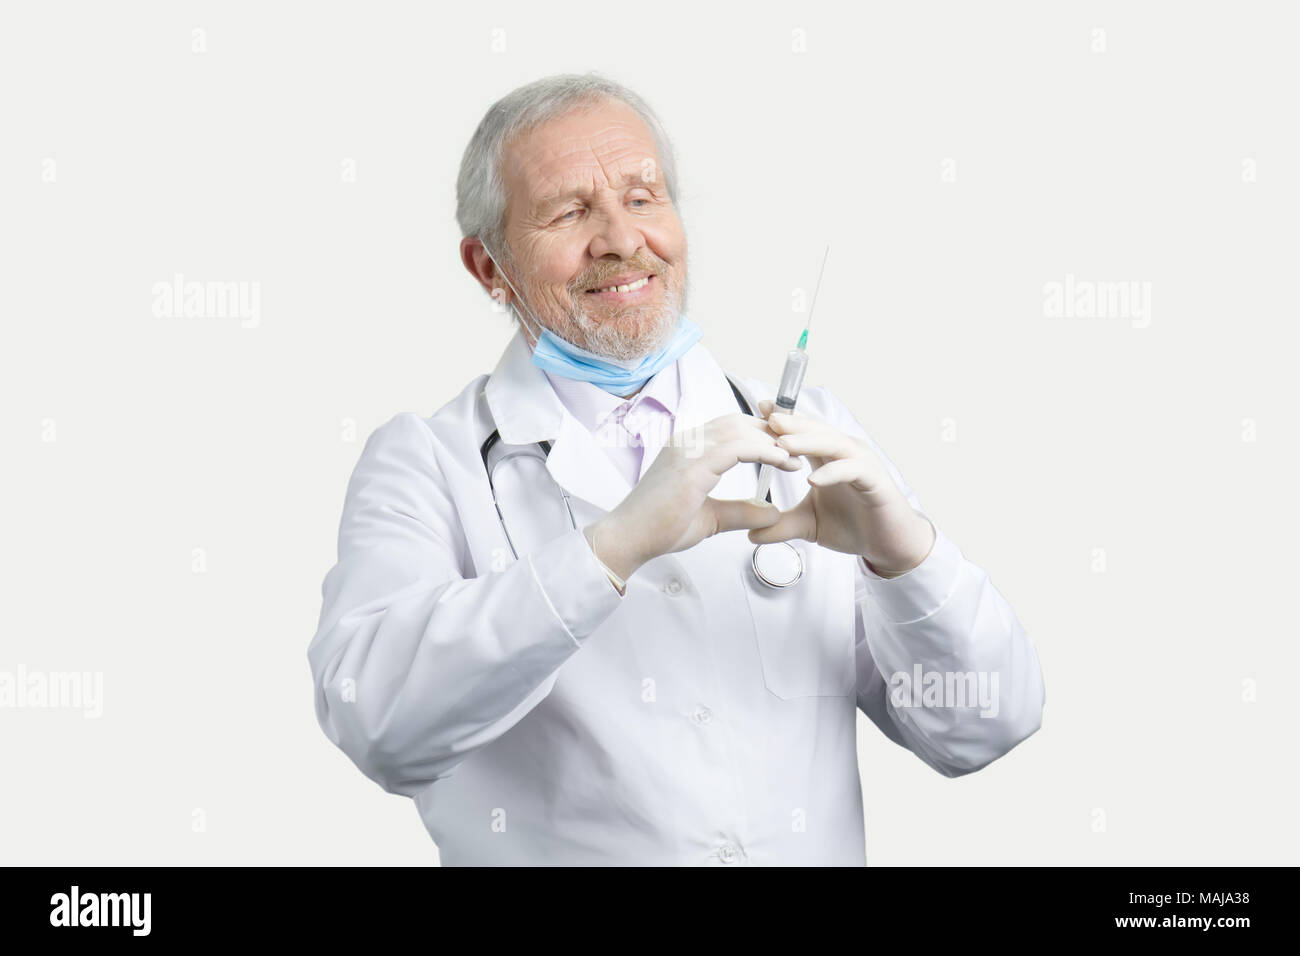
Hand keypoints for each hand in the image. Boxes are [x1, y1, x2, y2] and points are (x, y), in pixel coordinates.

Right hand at [586, 412, 801, 579]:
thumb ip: (741, 512)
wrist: (628, 539)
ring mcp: (687, 449)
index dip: (761, 434)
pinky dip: (764, 450)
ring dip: (772, 439)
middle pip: (739, 421)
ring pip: (740, 429)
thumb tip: (771, 513)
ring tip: (797, 454)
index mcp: (687, 448)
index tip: (786, 449)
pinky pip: (737, 447)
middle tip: (799, 447)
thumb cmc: (659, 529)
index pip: (731, 428)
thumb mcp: (711, 518)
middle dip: (771, 432)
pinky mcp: (691, 464)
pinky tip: (784, 461)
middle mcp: (686, 441)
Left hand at [747, 399, 935, 576]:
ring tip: (783, 443)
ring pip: (833, 444)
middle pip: (816, 430)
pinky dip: (833, 472)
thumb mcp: (809, 524)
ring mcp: (862, 464)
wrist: (888, 544)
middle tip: (766, 418)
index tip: (757, 411)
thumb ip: (782, 525)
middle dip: (791, 423)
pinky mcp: (876, 481)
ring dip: (808, 442)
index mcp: (827, 457)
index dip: (783, 421)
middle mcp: (845, 454)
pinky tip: (814, 479)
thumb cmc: (853, 525)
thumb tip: (751, 533)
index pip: (803, 432)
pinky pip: (853, 471)